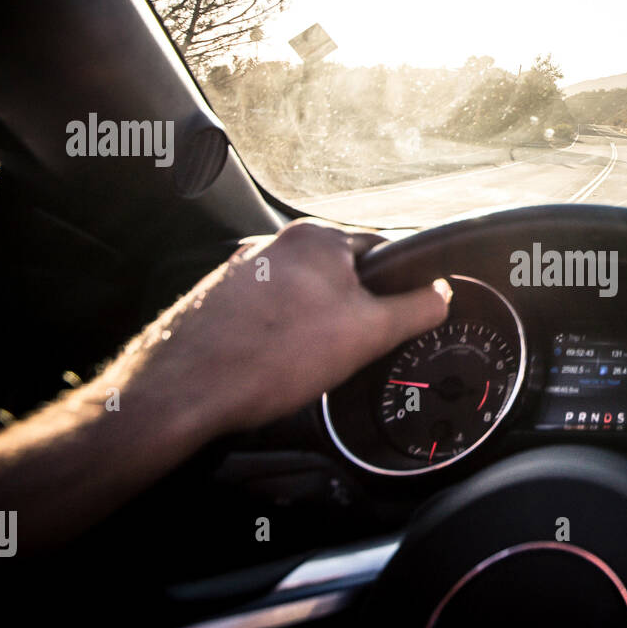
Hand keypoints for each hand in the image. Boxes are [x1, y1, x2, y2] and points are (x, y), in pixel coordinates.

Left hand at [112, 219, 450, 437]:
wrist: (184, 391)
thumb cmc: (270, 357)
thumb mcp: (368, 334)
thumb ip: (416, 309)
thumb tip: (442, 294)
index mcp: (318, 237)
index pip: (385, 250)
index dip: (401, 290)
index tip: (401, 320)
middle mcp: (278, 243)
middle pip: (342, 278)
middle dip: (352, 315)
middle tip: (349, 352)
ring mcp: (245, 270)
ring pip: (305, 299)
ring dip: (315, 328)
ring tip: (306, 364)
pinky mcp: (221, 300)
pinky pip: (271, 317)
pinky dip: (281, 339)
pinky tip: (276, 367)